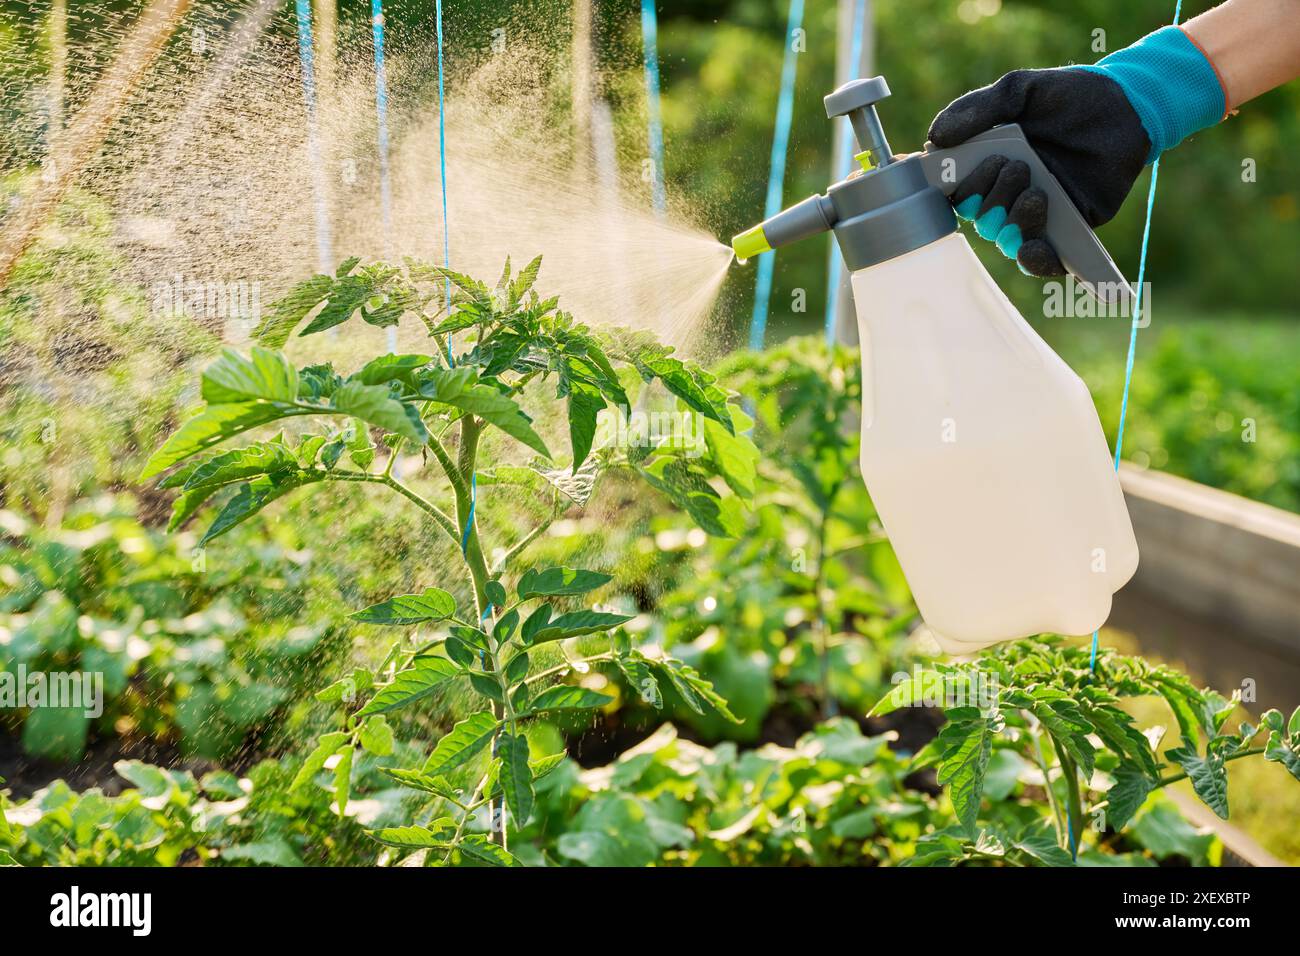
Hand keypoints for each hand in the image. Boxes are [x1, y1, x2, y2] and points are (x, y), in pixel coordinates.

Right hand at [928, 68, 1150, 276]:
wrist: (1125, 105)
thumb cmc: (1068, 96)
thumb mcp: (1018, 90)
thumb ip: (976, 109)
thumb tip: (934, 139)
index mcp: (987, 167)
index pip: (957, 193)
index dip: (955, 189)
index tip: (964, 169)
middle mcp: (1007, 195)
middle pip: (980, 217)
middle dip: (991, 196)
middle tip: (1016, 165)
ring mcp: (1037, 214)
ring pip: (1006, 238)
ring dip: (1013, 220)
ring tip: (1036, 192)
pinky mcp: (1069, 229)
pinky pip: (1042, 259)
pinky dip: (1034, 260)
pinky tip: (1033, 248)